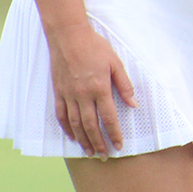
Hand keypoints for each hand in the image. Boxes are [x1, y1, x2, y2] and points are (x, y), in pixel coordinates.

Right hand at [47, 25, 135, 156]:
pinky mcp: (58, 91)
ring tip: (89, 151)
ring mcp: (69, 94)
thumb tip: (133, 104)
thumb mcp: (115, 63)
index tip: (119, 145)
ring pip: (75, 124)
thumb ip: (124, 85)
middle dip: (98, 143)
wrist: (68, 35)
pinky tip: (72, 136)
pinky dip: (66, 127)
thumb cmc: (94, 46)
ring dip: (83, 139)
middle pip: (91, 125)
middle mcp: (83, 95)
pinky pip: (61, 114)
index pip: (109, 117)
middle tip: (103, 155)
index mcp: (100, 88)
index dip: (114, 133)